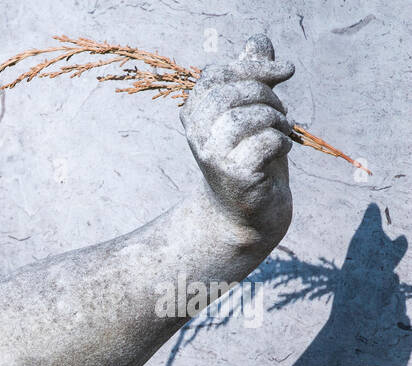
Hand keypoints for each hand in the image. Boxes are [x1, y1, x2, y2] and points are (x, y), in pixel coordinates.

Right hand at [181, 35, 293, 243]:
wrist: (244, 212)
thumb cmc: (249, 156)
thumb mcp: (250, 111)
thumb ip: (252, 75)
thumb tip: (256, 40)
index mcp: (194, 114)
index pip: (218, 74)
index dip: (254, 67)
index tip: (284, 71)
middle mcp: (196, 134)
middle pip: (238, 92)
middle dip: (270, 97)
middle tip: (280, 115)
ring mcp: (212, 155)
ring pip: (256, 116)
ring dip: (279, 122)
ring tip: (279, 135)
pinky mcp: (233, 174)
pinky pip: (267, 142)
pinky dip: (282, 144)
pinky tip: (278, 153)